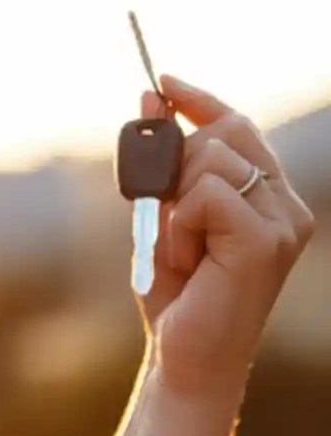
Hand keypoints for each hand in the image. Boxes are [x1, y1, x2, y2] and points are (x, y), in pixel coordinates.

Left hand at [138, 75, 315, 392]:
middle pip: (225, 131)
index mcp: (267, 196)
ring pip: (210, 160)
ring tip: (182, 251)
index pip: (239, 124)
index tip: (162, 79)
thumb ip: (161, 163)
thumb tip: (152, 97)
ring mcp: (282, 220)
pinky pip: (205, 194)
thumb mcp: (162, 215)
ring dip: (174, 205)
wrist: (185, 356)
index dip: (200, 99)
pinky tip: (186, 260)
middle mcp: (284, 204)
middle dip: (178, 163)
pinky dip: (179, 224)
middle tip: (166, 214)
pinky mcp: (266, 239)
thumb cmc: (177, 293)